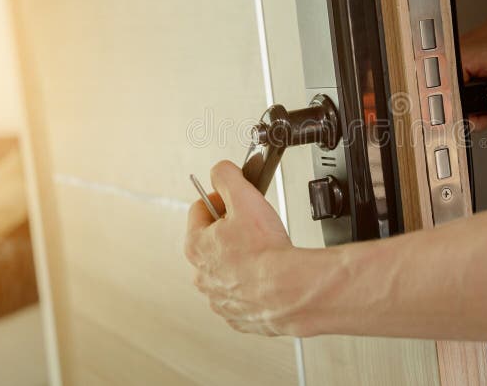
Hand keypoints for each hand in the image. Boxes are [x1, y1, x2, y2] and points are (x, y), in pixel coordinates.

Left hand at [184, 161, 296, 335]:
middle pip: (212, 241)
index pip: (200, 210)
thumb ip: (226, 175)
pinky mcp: (238, 316)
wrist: (290, 290)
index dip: (220, 198)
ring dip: (241, 260)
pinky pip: (242, 295)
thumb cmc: (267, 251)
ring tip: (264, 253)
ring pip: (226, 270)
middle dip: (231, 231)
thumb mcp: (244, 197)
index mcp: (196, 245)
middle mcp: (201, 275)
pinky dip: (253, 286)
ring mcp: (219, 298)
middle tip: (254, 226)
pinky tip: (268, 276)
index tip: (235, 200)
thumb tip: (220, 170)